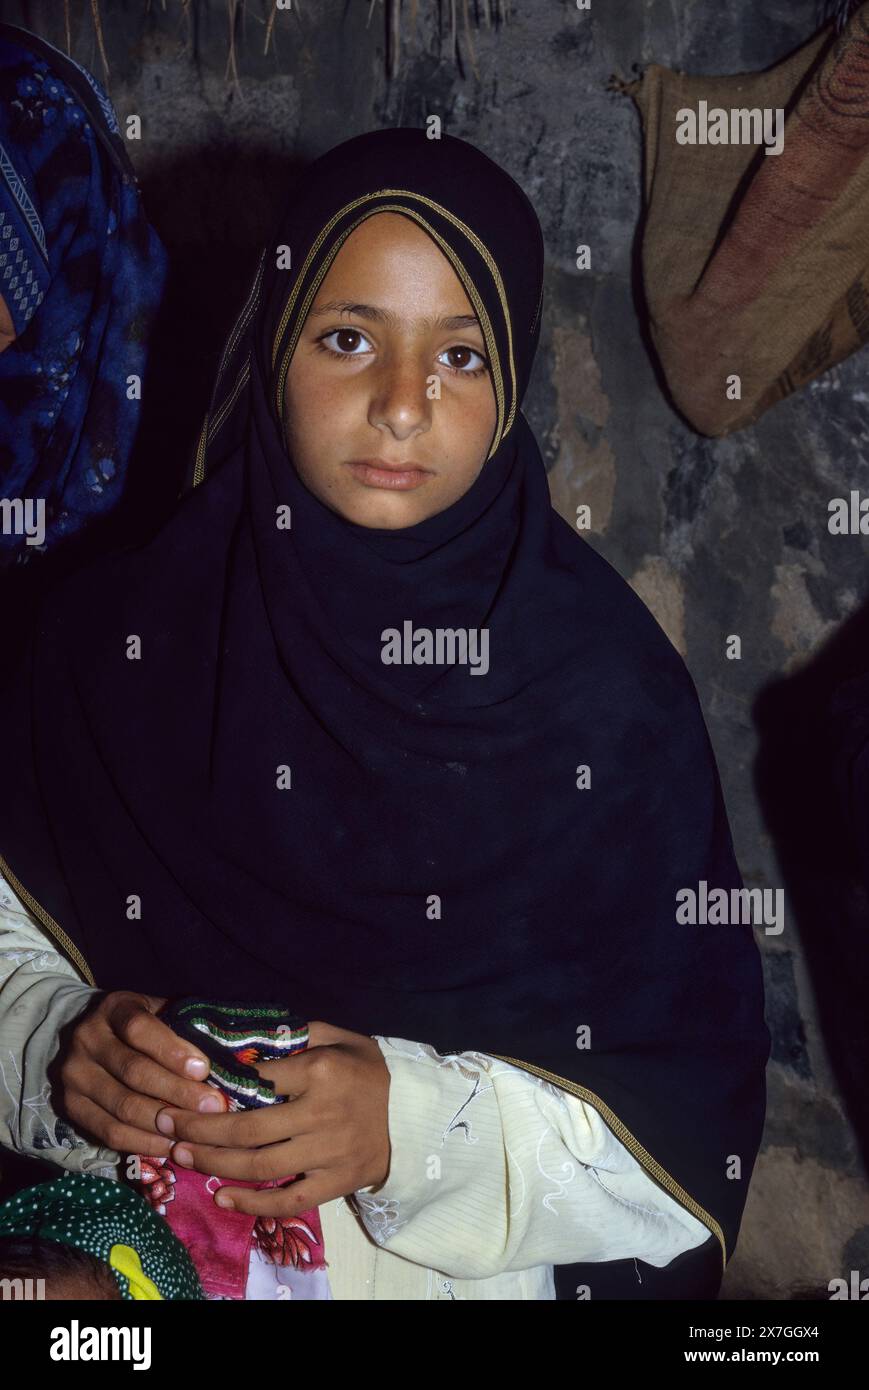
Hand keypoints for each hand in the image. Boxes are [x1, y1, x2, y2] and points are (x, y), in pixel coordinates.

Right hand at [52, 991, 225, 1155]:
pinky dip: (144, 1142)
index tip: (203, 1069)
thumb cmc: (145, 1026)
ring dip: (164, 1122)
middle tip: (214, 1107)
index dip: (172, 1050)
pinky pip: (110, 1132)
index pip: (139, 1027)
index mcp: (114, 1008)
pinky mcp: (71, 1107)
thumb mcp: (161, 1011)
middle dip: (178, 1092)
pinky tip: (172, 1143)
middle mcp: (87, 1039)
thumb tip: (228, 1053)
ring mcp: (75, 1075)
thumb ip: (185, 1026)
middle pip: (134, 1071)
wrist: (95, 1038)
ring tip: (198, 1130)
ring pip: (123, 1106)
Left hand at [153, 1021, 391, 1218]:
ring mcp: (328, 1153)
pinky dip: (253, 1203)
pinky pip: (289, 1200)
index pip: (259, 1078)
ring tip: (181, 1154)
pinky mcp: (336, 1182)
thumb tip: (250, 1035)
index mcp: (321, 1071)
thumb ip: (299, 1033)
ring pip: (259, 1165)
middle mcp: (321, 1113)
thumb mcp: (341, 1036)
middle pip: (247, 1128)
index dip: (221, 1083)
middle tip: (166, 1124)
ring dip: (214, 1162)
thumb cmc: (372, 1070)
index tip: (190, 1085)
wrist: (418, 1114)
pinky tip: (222, 1196)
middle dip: (199, 1128)